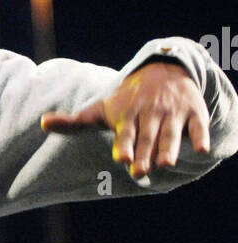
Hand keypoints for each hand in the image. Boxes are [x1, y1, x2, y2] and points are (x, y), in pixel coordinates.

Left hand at [40, 61, 210, 177]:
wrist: (163, 70)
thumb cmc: (126, 100)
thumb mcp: (100, 109)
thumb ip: (74, 123)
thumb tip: (42, 123)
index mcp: (127, 117)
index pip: (125, 134)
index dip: (124, 145)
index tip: (122, 158)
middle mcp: (149, 115)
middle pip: (147, 137)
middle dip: (144, 153)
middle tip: (141, 171)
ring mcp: (172, 113)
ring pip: (171, 133)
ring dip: (169, 147)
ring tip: (165, 164)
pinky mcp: (194, 112)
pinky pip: (198, 125)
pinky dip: (200, 136)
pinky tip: (201, 149)